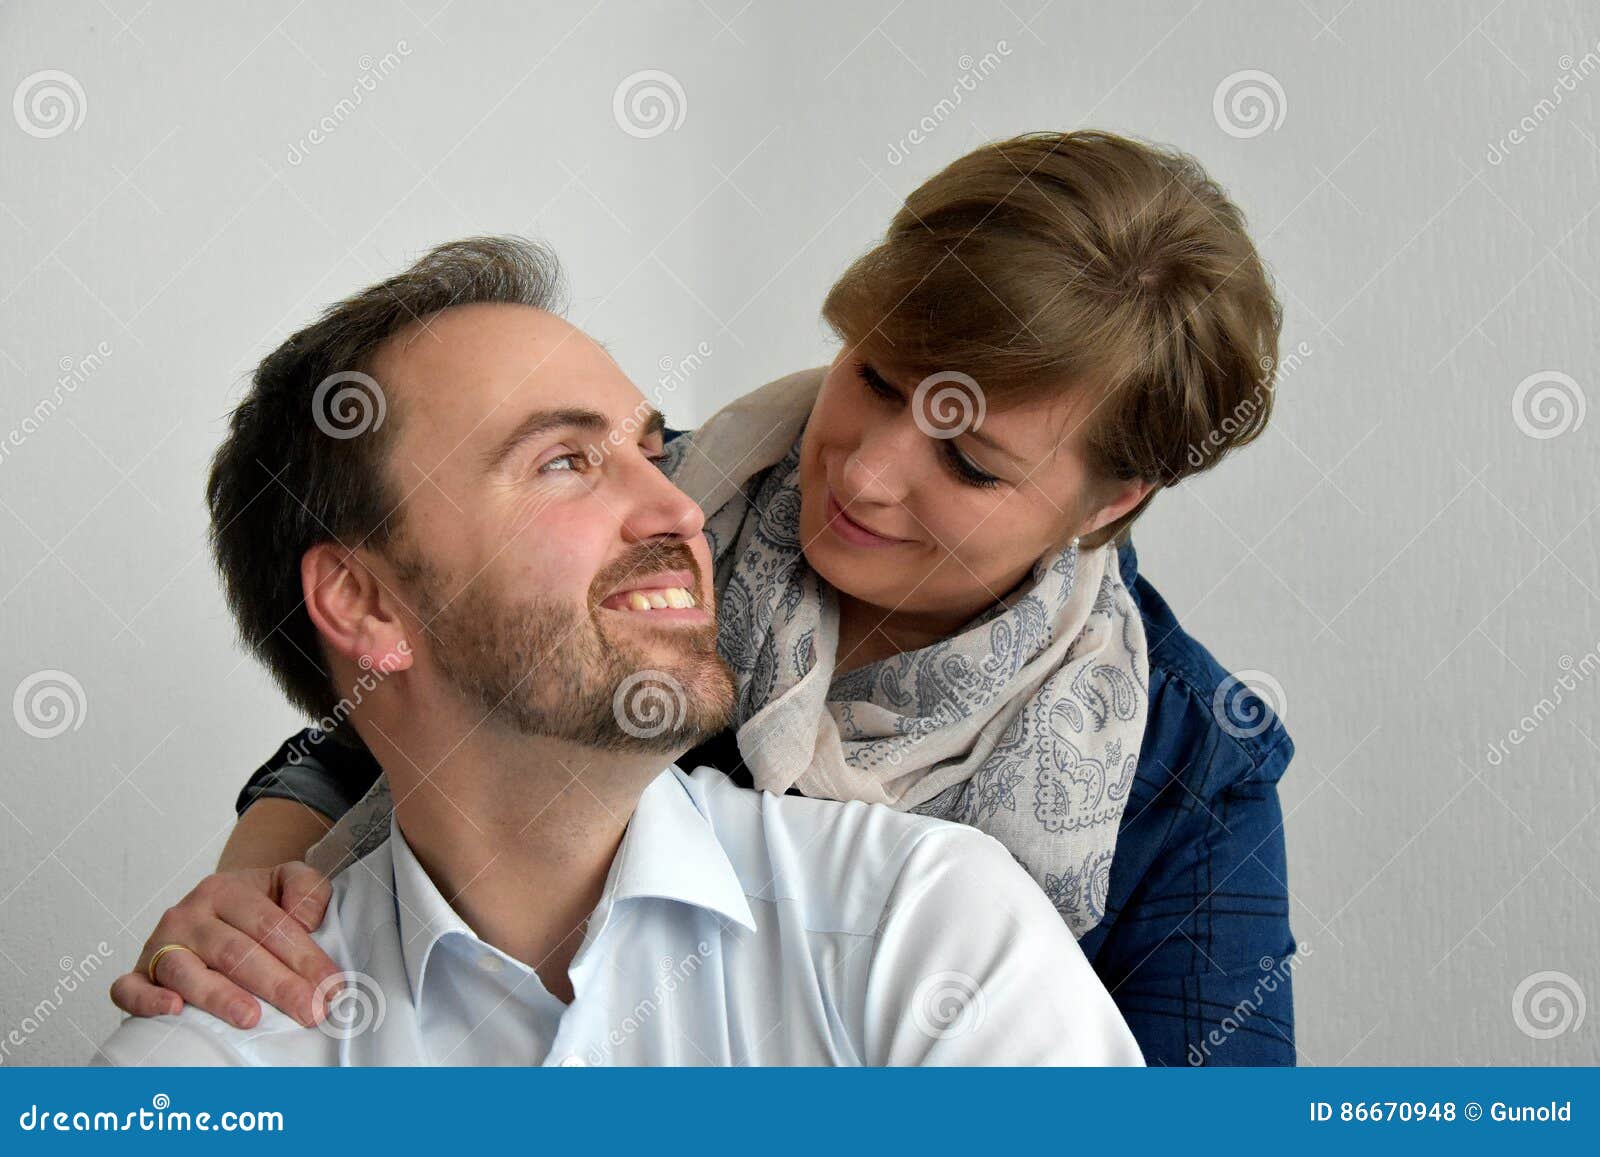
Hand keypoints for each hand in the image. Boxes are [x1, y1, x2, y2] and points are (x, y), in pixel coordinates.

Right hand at [109, 862, 337, 1028]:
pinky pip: (129, 989)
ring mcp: (161, 945)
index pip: (270, 926)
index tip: (331, 988)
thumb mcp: (287, 880)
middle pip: (236, 952)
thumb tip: (308, 921)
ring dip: (219, 996)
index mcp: (227, 890)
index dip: (305, 958)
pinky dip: (147, 1001)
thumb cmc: (256, 903)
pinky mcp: (138, 973)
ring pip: (186, 971)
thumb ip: (306, 888)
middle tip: (308, 1011)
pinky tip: (174, 1011)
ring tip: (251, 1017)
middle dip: (277, 985)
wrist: (213, 905)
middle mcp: (189, 915)